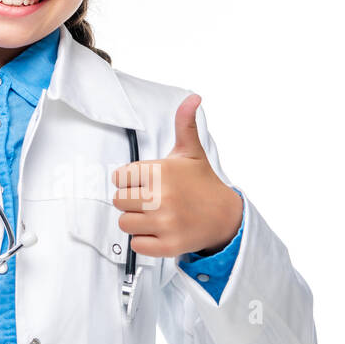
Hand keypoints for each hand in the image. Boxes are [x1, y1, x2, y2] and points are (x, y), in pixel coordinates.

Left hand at [111, 93, 242, 258]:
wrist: (225, 217)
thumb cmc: (202, 184)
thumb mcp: (191, 152)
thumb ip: (184, 124)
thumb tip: (193, 98)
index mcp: (160, 172)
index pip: (119, 177)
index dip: (130, 180)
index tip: (146, 182)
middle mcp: (160, 197)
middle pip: (119, 200)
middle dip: (133, 200)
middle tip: (151, 200)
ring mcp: (164, 223)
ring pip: (124, 223)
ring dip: (136, 221)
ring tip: (154, 215)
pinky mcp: (167, 245)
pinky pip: (136, 244)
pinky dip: (144, 240)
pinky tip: (158, 230)